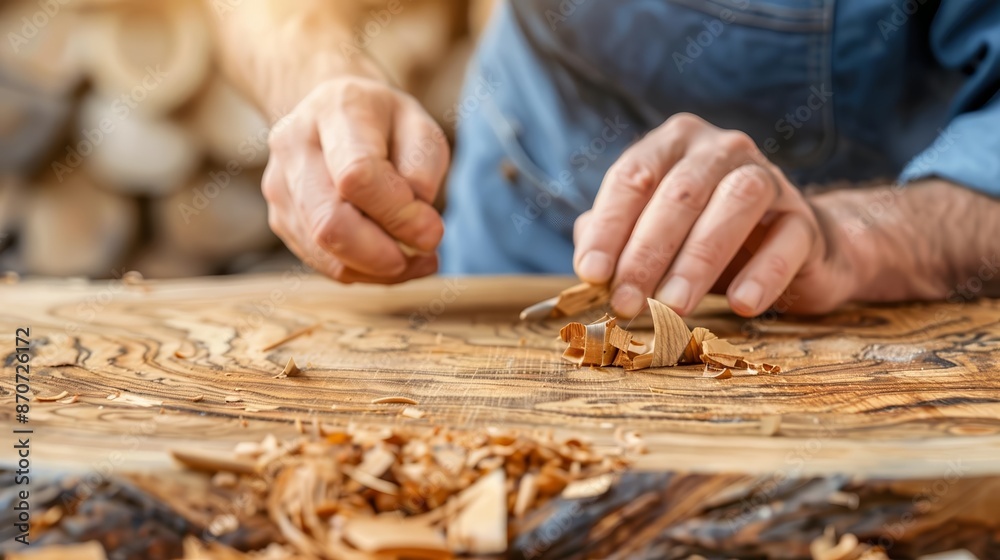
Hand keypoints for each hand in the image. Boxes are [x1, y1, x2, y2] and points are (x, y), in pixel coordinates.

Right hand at [263, 76, 449, 282]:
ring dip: (378, 270)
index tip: (433, 231)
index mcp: (334, 111)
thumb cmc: (384, 123)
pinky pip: (323, 262)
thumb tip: (417, 228)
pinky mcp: (281, 218)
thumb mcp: (420, 128)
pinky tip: (392, 260)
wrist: (332, 112)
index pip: (357, 175)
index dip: (398, 214)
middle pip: (329, 222)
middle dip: (383, 255)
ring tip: (416, 260)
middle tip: (426, 256)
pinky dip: (363, 271)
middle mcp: (295, 145)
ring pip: (324, 251)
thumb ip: (424, 171)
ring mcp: (280, 185)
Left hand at [573, 113, 857, 317]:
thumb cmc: (703, 238)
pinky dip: (764, 273)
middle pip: (678, 194)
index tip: (591, 273)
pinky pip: (788, 240)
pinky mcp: (805, 219)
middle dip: (646, 252)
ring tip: (672, 307)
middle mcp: (720, 150)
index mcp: (673, 145)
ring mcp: (769, 178)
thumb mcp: (651, 234)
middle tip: (627, 302)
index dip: (608, 227)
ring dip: (698, 260)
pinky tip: (741, 304)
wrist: (790, 250)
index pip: (632, 178)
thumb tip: (587, 261)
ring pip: (734, 204)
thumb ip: (613, 238)